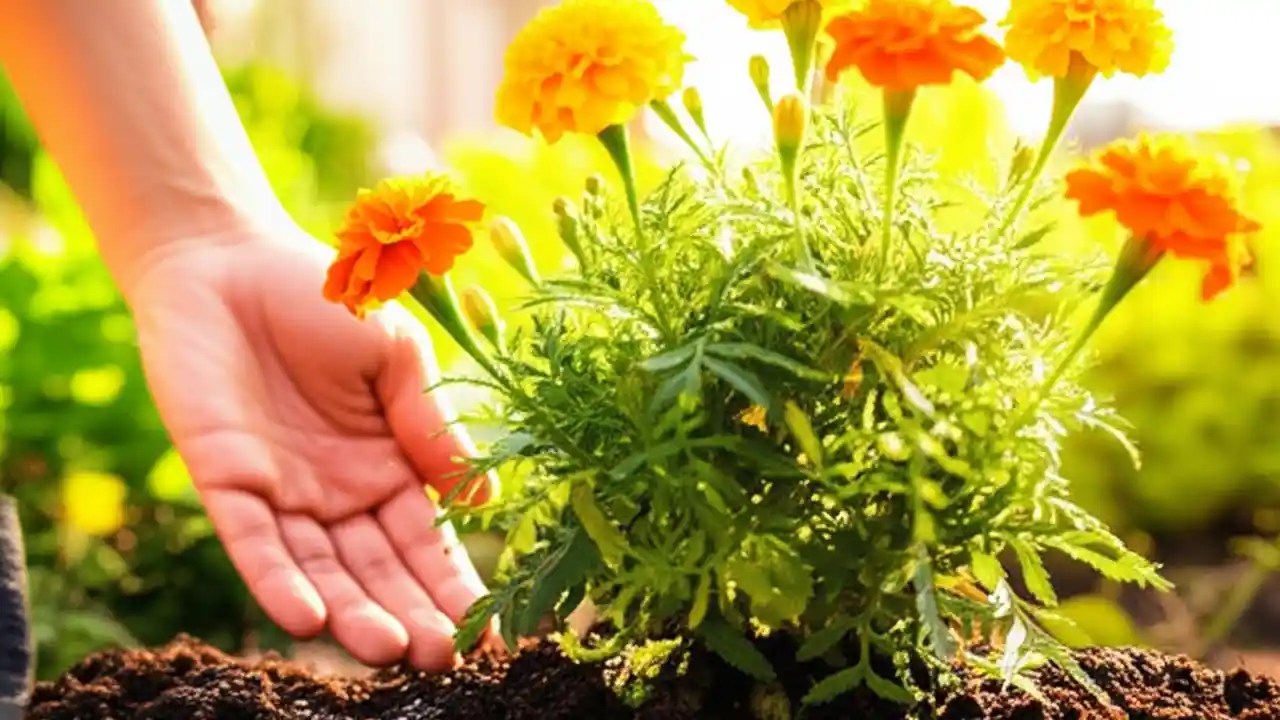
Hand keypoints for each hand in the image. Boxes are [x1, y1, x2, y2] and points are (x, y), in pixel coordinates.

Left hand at [123, 223, 492, 668]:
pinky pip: (255, 544)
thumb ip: (432, 426)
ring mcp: (284, 493)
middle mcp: (339, 494)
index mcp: (389, 466)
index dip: (456, 586)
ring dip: (354, 613)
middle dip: (412, 616)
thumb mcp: (399, 356)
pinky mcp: (226, 483)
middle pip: (379, 571)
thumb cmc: (326, 296)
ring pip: (322, 571)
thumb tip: (483, 499)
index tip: (492, 631)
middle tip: (445, 660)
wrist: (229, 258)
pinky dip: (278, 582)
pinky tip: (307, 618)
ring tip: (390, 651)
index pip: (427, 542)